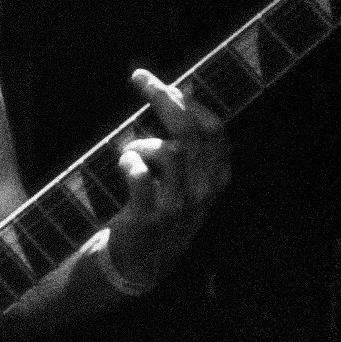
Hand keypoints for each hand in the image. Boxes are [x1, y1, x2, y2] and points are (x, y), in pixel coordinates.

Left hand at [96, 71, 234, 291]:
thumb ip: (186, 144)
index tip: (169, 84)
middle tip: (140, 78)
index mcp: (215, 177)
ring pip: (169, 152)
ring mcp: (179, 206)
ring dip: (141, 143)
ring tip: (130, 154)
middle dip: (164, 99)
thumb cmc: (160, 210)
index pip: (214, 130)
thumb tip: (174, 93)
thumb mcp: (185, 180)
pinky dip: (129, 163)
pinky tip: (124, 166)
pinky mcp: (150, 217)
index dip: (191, 101)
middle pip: (191, 133)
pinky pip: (141, 177)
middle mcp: (203, 191)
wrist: (143, 263)